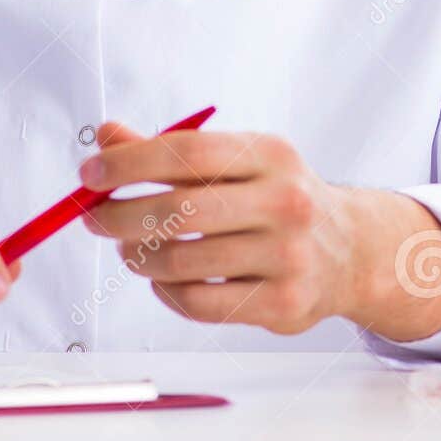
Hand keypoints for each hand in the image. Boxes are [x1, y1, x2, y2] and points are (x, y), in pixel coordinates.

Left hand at [79, 123, 440, 340]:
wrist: (350, 250)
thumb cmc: (278, 199)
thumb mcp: (237, 161)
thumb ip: (170, 151)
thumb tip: (107, 136)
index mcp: (271, 154)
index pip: (189, 152)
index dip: (131, 162)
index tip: (91, 172)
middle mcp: (285, 201)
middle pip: (180, 210)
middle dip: (121, 215)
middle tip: (94, 217)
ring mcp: (287, 255)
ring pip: (182, 262)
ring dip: (139, 257)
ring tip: (130, 249)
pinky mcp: (283, 303)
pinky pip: (198, 303)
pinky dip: (166, 292)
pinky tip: (163, 279)